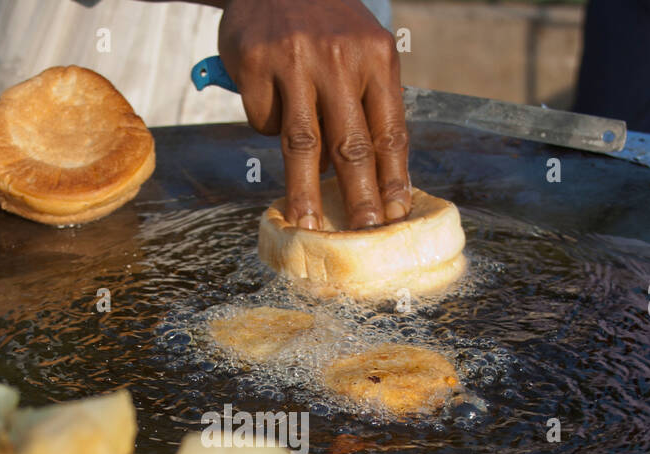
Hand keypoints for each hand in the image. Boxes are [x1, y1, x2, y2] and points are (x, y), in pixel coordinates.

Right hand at [217, 0, 409, 230]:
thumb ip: (366, 103)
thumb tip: (369, 175)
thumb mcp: (360, 49)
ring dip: (305, 193)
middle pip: (350, 145)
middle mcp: (339, 58)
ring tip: (309, 226)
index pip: (389, 132)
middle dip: (359, 198)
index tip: (394, 216)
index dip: (392, 179)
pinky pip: (265, 120)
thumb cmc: (323, 22)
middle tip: (361, 235)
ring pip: (302, 144)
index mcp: (376, 57)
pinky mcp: (255, 64)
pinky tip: (273, 103)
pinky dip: (269, 125)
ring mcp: (294, 61)